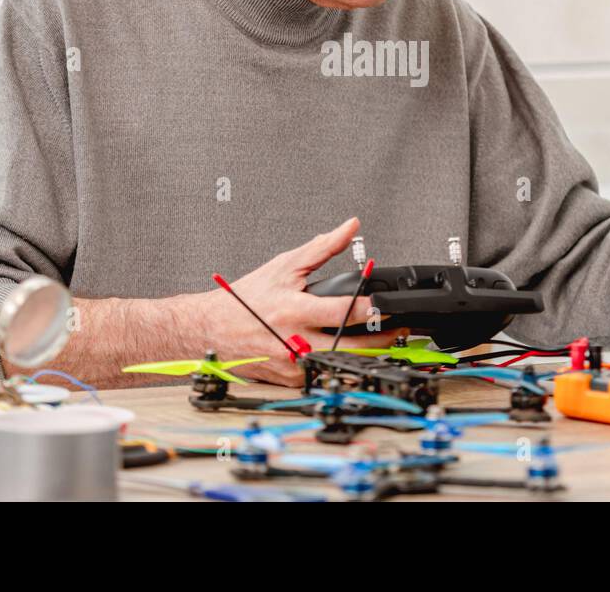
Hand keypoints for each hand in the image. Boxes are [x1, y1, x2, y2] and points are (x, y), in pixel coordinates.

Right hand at [193, 217, 405, 385]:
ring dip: (365, 354)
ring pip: (341, 365)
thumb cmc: (246, 299)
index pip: (342, 312)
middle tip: (397, 327)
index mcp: (294, 310)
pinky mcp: (291, 380)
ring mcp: (294, 365)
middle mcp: (295, 341)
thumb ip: (322, 248)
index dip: (371, 309)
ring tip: (380, 339)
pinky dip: (339, 364)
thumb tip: (349, 228)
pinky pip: (323, 374)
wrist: (212, 329)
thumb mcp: (285, 266)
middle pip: (350, 347)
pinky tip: (349, 352)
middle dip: (380, 339)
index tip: (388, 305)